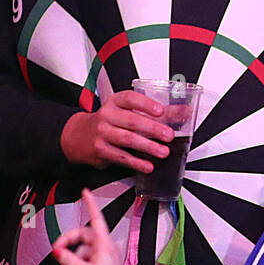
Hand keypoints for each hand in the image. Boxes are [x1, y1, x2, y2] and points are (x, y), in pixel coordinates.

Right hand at [52, 187, 136, 264]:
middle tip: (58, 251)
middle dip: (70, 242)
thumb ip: (69, 260)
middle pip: (84, 235)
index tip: (86, 191)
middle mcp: (105, 246)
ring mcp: (104, 255)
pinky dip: (79, 263)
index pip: (96, 218)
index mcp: (104, 243)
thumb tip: (59, 251)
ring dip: (74, 256)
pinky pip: (87, 257)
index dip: (91, 203)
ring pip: (83, 248)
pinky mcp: (102, 263)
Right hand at [59, 89, 173, 171]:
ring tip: (162, 152)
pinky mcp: (101, 150)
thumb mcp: (127, 111)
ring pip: (127, 139)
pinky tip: (147, 165)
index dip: (146, 104)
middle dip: (152, 129)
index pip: (131, 99)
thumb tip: (184, 111)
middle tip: (168, 135)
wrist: (78, 136)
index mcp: (115, 102)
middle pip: (132, 121)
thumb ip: (155, 112)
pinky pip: (120, 157)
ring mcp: (102, 133)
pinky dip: (136, 162)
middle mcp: (107, 115)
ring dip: (147, 146)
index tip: (160, 110)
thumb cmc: (109, 121)